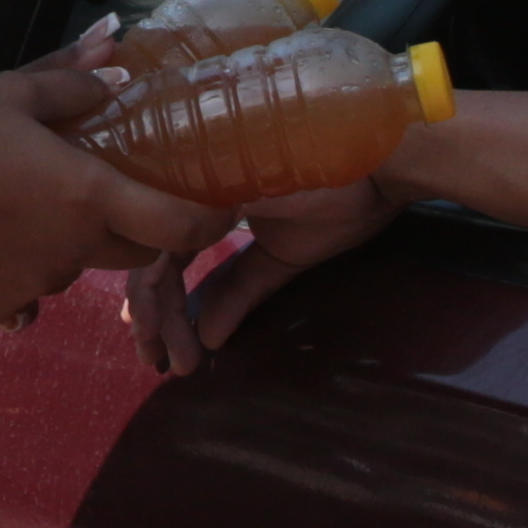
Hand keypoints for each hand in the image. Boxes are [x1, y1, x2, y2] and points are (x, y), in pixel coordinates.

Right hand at [0, 45, 225, 342]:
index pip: (178, 225)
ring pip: (76, 265)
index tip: (222, 211)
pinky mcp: (1, 306)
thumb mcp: (8, 92)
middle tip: (108, 191)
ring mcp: (39, 285)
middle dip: (135, 226)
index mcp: (90, 198)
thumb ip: (69, 79)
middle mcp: (75, 251)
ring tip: (23, 206)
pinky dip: (23, 265)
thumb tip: (116, 55)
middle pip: (133, 250)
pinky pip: (29, 291)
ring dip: (68, 241)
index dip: (210, 223)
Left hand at [127, 172, 417, 376]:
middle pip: (147, 252)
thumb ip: (239, 291)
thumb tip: (209, 339)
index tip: (155, 342)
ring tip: (170, 359)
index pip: (163, 246)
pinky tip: (181, 330)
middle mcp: (192, 185)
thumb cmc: (341, 199)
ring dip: (157, 313)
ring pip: (150, 252)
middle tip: (153, 360)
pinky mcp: (207, 185)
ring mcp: (195, 180)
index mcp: (208, 195)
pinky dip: (165, 290)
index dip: (156, 295)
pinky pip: (167, 242)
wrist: (380, 166)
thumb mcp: (280, 257)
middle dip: (148, 314)